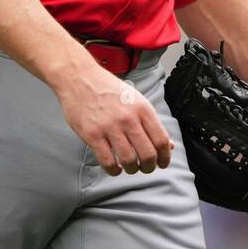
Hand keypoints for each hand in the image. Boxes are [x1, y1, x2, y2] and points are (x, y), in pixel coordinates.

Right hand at [53, 59, 173, 175]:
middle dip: (149, 167)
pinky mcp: (92, 135)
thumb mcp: (135, 100)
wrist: (79, 78)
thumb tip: (168, 144)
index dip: (164, 157)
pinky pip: (108, 161)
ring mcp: (109, 127)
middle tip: (145, 168)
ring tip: (129, 167)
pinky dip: (114, 170)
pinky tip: (115, 167)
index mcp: (142, 108)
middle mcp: (128, 118)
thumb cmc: (108, 89)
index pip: (161, 140)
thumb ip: (151, 122)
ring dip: (132, 169)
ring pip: (129, 161)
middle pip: (147, 154)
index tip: (162, 163)